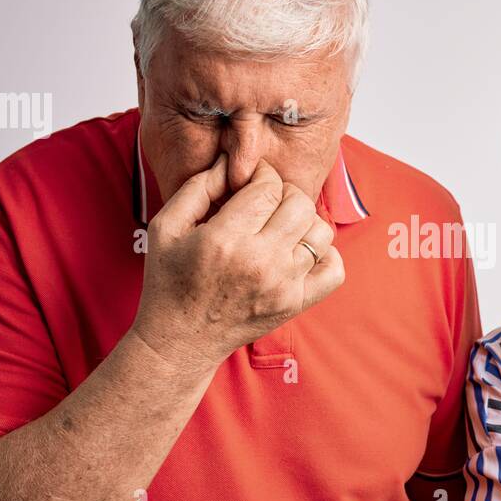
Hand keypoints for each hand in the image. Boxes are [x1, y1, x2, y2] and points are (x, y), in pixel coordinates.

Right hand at [130, 154, 344, 376]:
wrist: (179, 340)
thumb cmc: (168, 280)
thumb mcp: (165, 227)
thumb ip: (197, 187)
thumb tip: (229, 160)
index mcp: (225, 239)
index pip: (268, 187)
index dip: (263, 175)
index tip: (252, 181)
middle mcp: (260, 262)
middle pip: (299, 204)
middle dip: (284, 193)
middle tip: (266, 201)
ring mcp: (283, 286)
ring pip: (320, 231)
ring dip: (303, 221)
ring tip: (281, 226)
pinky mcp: (295, 304)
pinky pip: (334, 269)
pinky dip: (325, 254)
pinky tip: (300, 250)